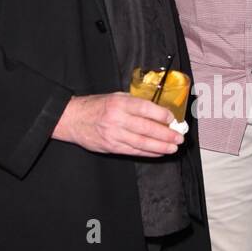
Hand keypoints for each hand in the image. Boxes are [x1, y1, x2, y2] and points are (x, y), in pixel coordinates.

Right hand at [51, 92, 183, 156]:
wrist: (72, 119)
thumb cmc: (96, 106)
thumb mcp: (115, 97)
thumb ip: (134, 103)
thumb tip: (157, 112)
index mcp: (119, 103)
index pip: (145, 108)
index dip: (161, 114)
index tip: (172, 118)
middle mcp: (117, 119)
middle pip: (146, 128)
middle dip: (166, 134)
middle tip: (179, 137)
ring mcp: (114, 135)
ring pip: (142, 143)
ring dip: (160, 146)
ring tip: (173, 148)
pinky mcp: (111, 147)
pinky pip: (133, 151)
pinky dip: (148, 153)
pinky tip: (159, 152)